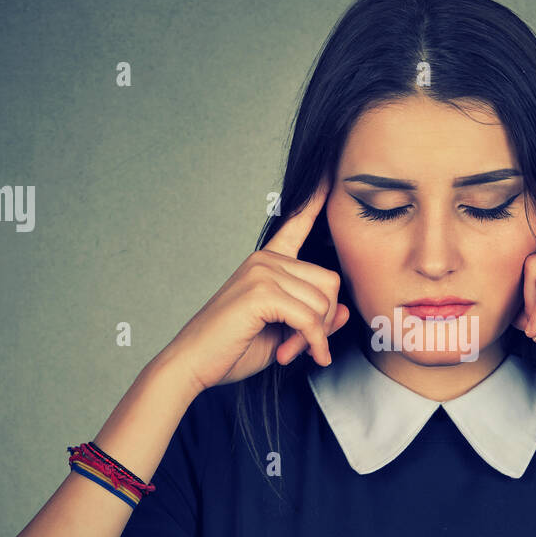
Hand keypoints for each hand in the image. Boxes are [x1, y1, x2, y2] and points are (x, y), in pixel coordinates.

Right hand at [159, 176, 350, 392]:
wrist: (192, 364)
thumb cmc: (232, 349)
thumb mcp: (284, 334)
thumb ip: (315, 320)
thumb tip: (343, 311)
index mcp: (269, 262)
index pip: (297, 223)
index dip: (317, 199)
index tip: (332, 172)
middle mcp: (266, 259)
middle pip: (329, 281)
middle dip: (323, 322)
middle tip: (302, 347)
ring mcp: (262, 271)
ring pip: (322, 302)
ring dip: (313, 337)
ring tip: (289, 351)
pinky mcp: (260, 291)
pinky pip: (309, 317)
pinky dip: (309, 342)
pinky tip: (292, 355)